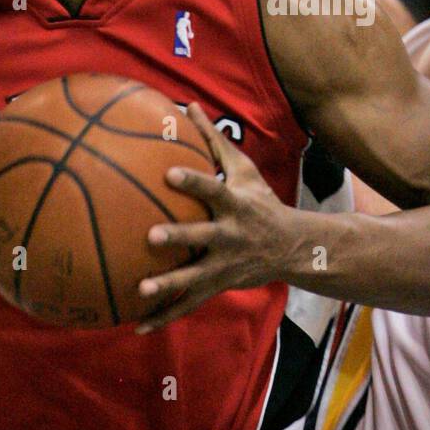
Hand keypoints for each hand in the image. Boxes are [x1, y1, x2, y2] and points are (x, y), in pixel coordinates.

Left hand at [137, 104, 297, 331]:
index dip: (194, 182)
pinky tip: (136, 325)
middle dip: (179, 237)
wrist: (293, 248)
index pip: (214, 190)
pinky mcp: (218, 286)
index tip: (170, 174)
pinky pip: (188, 305)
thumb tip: (187, 105)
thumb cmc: (261, 202)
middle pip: (203, 237)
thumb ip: (213, 141)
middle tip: (152, 235)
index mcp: (235, 205)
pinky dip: (163, 316)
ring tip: (141, 289)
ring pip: (194, 278)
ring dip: (169, 285)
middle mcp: (230, 236)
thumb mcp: (243, 170)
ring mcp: (224, 265)